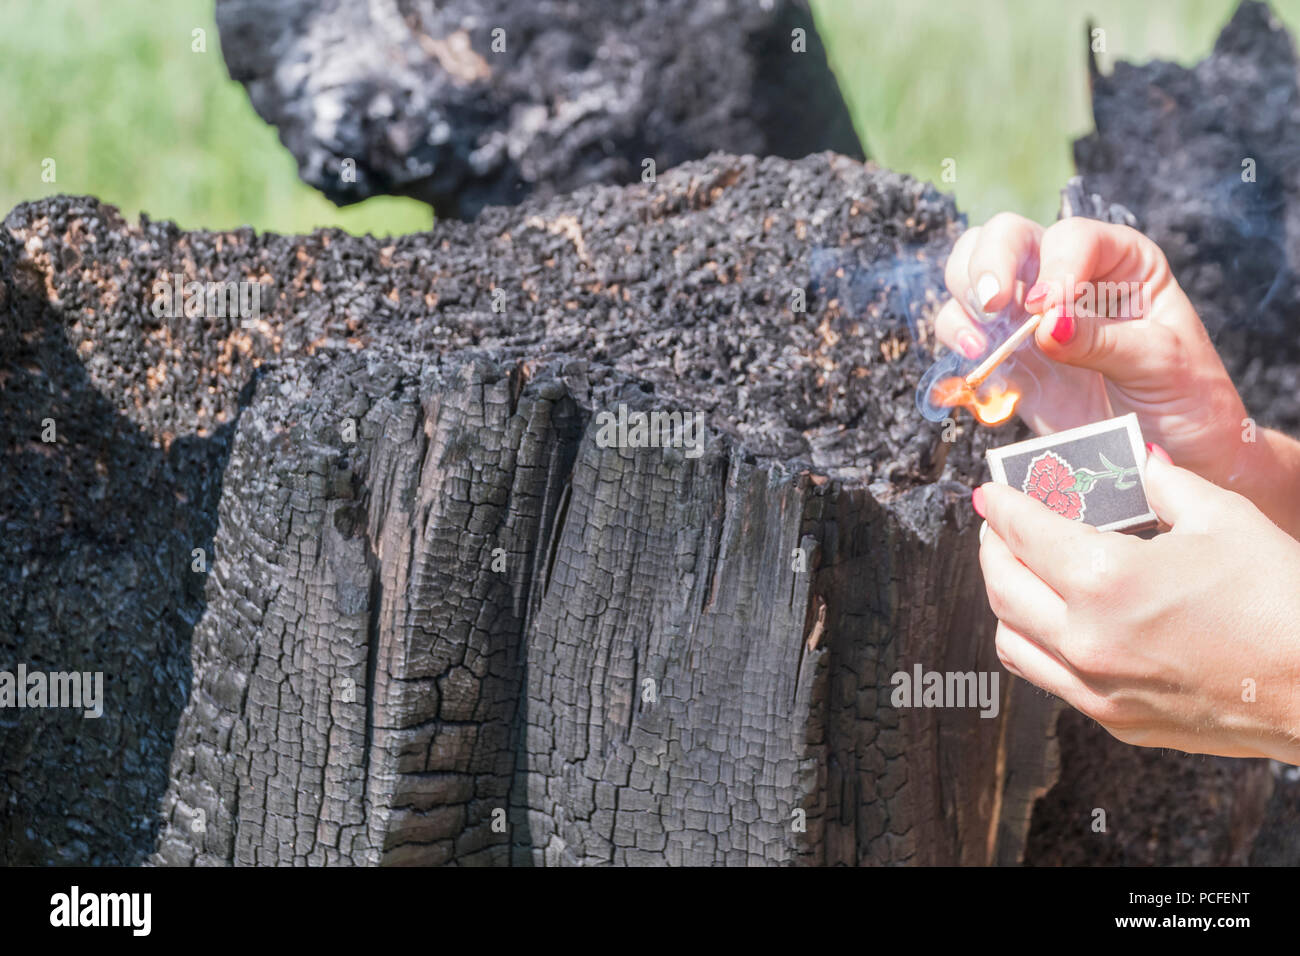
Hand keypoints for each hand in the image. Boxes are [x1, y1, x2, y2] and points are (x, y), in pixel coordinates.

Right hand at [937, 214, 1248, 489]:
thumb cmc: (1185, 399)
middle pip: (1006, 237)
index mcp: (1120, 261)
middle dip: (988, 265)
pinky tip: (977, 370)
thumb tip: (1047, 325)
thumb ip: (1104, 341)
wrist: (1174, 455)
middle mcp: (1067, 276)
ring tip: (982, 347)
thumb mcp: (1162, 363)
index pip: (1072, 239)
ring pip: (969, 276)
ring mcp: (1029, 316)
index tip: (1046, 307)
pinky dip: (956, 347)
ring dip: (964, 305)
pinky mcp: (1007, 357)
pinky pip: (962, 334)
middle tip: (991, 306)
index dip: (1054, 267)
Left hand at [975, 449, 1299, 762]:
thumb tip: (1141, 464)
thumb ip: (1165, 485)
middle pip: (1000, 584)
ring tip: (1022, 571)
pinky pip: (1043, 675)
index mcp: (1104, 579)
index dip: (1000, 505)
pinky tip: (1054, 620)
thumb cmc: (1282, 603)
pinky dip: (1032, 641)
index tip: (990, 493)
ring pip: (1009, 636)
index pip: (1022, 531)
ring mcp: (1094, 685)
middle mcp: (1085, 637)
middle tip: (1002, 526)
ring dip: (1004, 597)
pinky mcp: (1111, 719)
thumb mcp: (1223, 519)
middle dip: (993, 547)